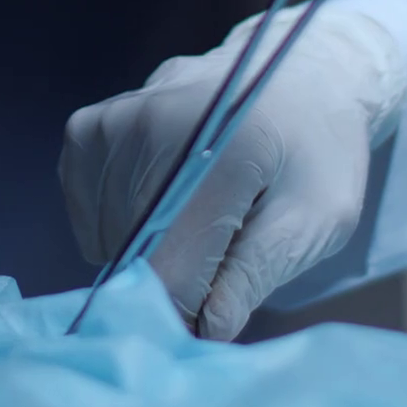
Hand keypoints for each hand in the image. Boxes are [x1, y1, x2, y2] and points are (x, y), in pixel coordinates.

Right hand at [61, 8, 406, 339]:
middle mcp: (155, 125)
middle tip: (220, 256)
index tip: (212, 316)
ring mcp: (114, 122)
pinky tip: (161, 203)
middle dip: (173, 280)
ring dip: (147, 251)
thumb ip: (259, 272)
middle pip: (134, 254)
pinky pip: (86, 210)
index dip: (187, 310)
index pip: (170, 265)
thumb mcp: (320, 218)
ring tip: (198, 217)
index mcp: (223, 147)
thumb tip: (203, 331)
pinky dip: (117, 224)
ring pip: (107, 237)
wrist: (297, 75)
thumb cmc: (316, 155)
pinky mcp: (89, 127)